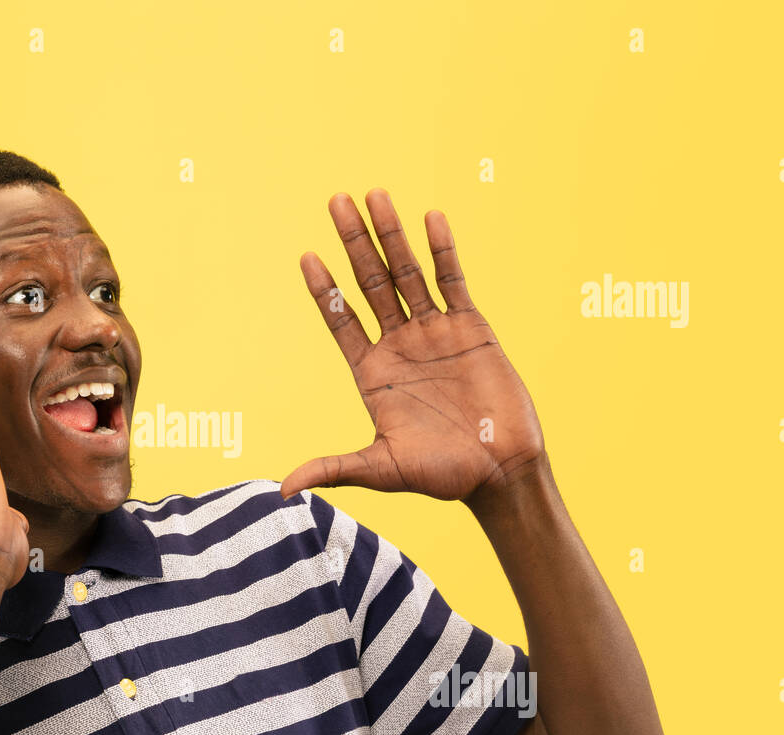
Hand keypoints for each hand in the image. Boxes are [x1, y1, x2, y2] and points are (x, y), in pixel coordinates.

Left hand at [279, 190, 545, 504]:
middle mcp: (399, 346)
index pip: (340, 321)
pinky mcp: (472, 328)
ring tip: (374, 195)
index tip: (306, 256)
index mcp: (373, 373)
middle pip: (370, 283)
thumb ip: (334, 468)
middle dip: (353, 243)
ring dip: (391, 235)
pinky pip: (454, 281)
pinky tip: (430, 218)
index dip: (324, 290)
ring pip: (408, 274)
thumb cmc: (441, 476)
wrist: (501, 471)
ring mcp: (434, 333)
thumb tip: (282, 490)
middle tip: (335, 201)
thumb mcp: (380, 469)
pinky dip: (443, 251)